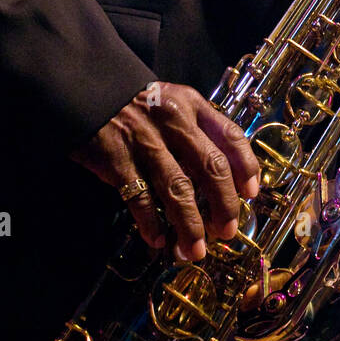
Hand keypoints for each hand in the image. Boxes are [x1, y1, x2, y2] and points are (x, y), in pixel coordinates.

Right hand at [69, 82, 260, 259]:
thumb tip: (221, 177)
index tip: (251, 194)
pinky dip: (150, 223)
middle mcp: (174, 122)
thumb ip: (196, 129)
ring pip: (178, 189)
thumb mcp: (172, 102)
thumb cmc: (137, 103)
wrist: (88, 90)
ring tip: (194, 250)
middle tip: (227, 231)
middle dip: (224, 204)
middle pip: (211, 167)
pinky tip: (157, 240)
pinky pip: (140, 198)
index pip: (230, 135)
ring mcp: (146, 140)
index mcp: (192, 105)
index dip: (246, 166)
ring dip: (190, 225)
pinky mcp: (117, 159)